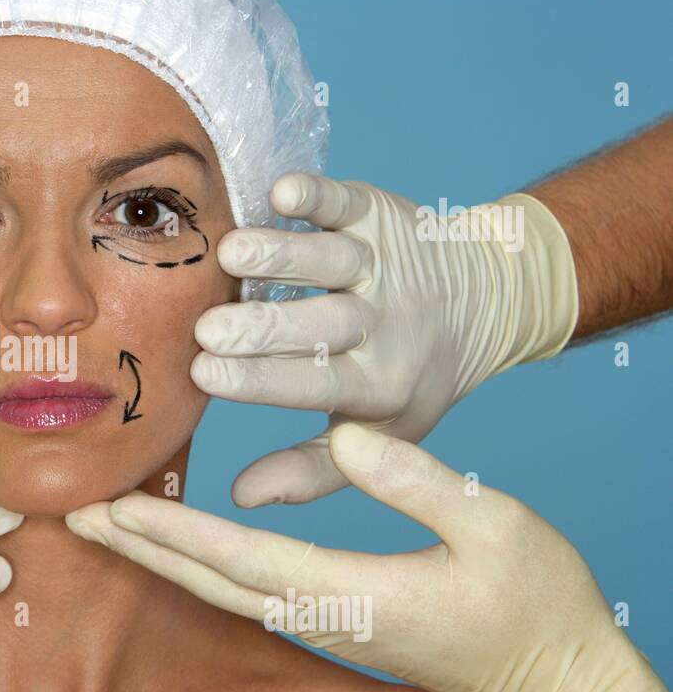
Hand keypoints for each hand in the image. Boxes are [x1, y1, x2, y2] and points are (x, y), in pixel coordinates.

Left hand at [66, 424, 672, 691]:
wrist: (556, 678)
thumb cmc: (533, 602)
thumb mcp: (492, 526)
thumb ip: (417, 482)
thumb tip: (348, 434)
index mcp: (353, 596)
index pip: (242, 557)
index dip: (175, 532)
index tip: (117, 508)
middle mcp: (324, 617)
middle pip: (210, 582)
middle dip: (141, 549)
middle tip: (78, 515)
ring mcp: (325, 625)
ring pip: (222, 589)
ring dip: (161, 558)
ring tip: (109, 525)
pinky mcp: (334, 621)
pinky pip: (249, 590)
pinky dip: (202, 562)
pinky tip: (182, 541)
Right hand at [192, 174, 578, 505]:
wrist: (486, 299)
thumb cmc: (409, 375)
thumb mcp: (376, 432)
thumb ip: (310, 469)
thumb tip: (240, 498)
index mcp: (379, 383)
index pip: (315, 384)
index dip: (261, 380)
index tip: (206, 374)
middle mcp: (384, 323)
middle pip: (322, 324)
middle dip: (263, 327)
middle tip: (208, 329)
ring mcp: (382, 264)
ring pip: (332, 259)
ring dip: (282, 255)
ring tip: (231, 255)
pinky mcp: (379, 214)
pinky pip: (347, 203)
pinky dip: (317, 195)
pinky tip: (281, 193)